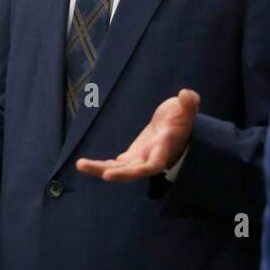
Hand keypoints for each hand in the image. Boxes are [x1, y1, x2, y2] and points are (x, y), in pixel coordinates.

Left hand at [76, 89, 199, 181]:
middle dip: (120, 174)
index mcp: (164, 148)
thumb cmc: (181, 116)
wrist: (175, 127)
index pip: (155, 164)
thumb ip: (189, 103)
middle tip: (104, 175)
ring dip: (100, 169)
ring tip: (80, 164)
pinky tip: (84, 165)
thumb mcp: (186, 108)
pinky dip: (100, 165)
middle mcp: (151, 158)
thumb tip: (187, 94)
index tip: (136, 171)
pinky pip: (114, 165)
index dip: (144, 169)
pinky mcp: (131, 156)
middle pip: (135, 172)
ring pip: (119, 170)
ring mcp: (139, 159)